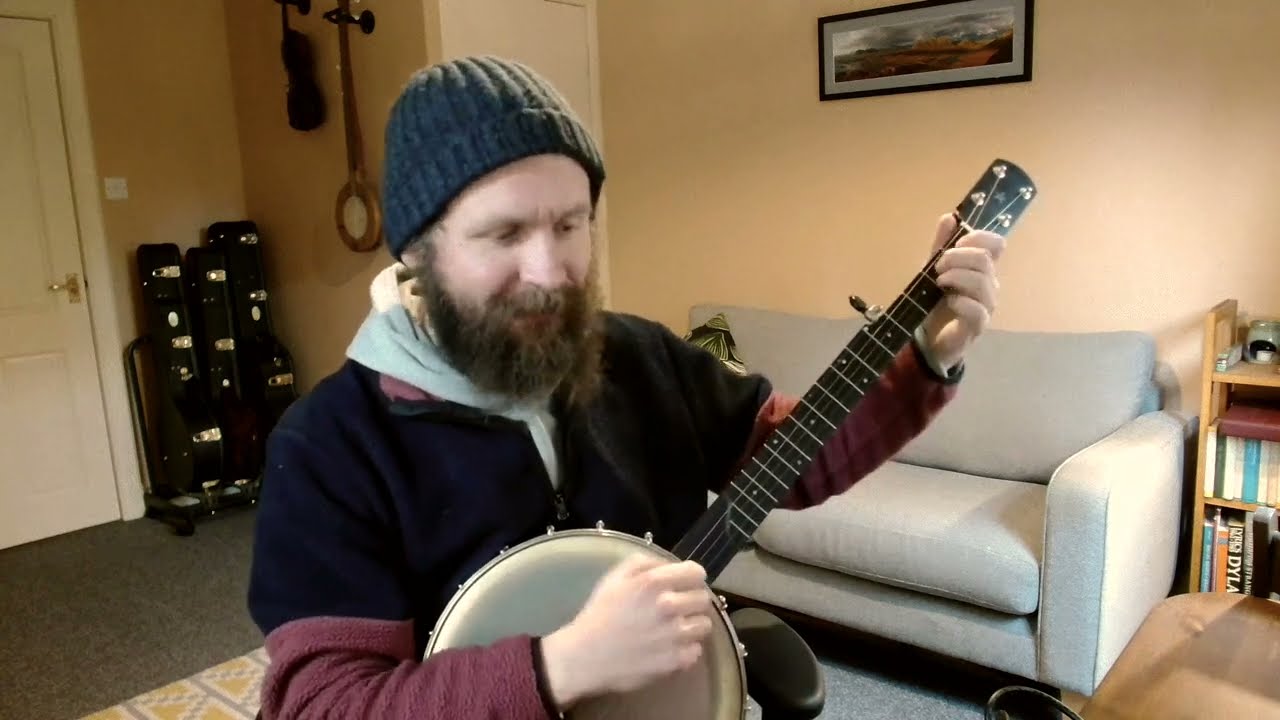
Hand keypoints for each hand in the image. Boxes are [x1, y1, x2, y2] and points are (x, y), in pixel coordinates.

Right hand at [540, 555, 714, 709]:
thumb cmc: (600, 613)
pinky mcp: (676, 660)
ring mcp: (675, 635)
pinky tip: (670, 647)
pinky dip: (686, 649)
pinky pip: (696, 650)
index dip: (691, 577)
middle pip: (703, 598)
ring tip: (675, 629)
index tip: (685, 584)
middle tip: (677, 608)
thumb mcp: (615, 577)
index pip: (697, 573)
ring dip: (692, 625)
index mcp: (655, 582)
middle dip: (691, 601)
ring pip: (704, 625)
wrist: (585, 656)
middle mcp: (670, 606)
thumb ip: (644, 563)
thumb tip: (669, 566)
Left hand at [919, 212, 1004, 371]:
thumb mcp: (933, 269)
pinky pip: (978, 310)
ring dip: (956, 277)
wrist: (929, 338)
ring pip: (983, 283)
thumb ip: (940, 245)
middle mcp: (989, 284)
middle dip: (957, 258)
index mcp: (981, 268)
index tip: (956, 242)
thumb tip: (949, 217)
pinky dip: (961, 302)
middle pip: (984, 260)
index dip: (978, 237)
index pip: (996, 244)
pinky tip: (949, 301)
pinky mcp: (978, 326)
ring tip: (939, 283)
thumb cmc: (936, 301)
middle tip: (937, 267)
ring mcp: (986, 306)